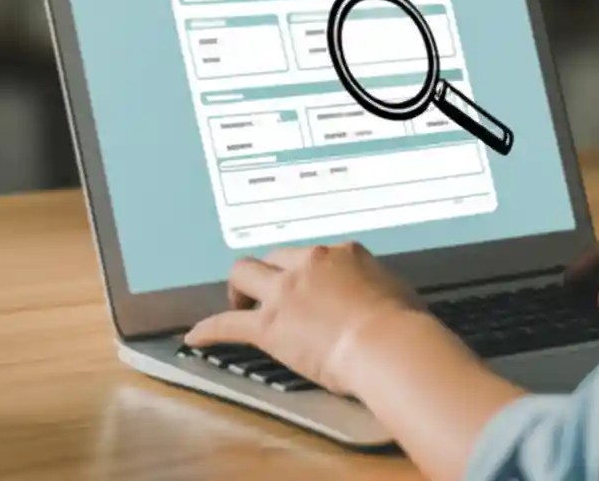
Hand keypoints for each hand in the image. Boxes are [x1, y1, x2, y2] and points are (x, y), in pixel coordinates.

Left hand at [185, 241, 429, 394]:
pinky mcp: (268, 325)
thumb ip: (377, 287)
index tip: (308, 287)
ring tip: (236, 303)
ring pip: (244, 274)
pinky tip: (196, 337)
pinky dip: (209, 329)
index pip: (314, 256)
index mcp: (341, 254)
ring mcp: (285, 292)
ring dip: (239, 287)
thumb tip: (379, 298)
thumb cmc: (403, 324)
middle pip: (275, 258)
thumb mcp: (397, 291)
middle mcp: (308, 264)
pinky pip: (227, 323)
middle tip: (268, 294)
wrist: (386, 343)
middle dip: (269, 274)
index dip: (308, 272)